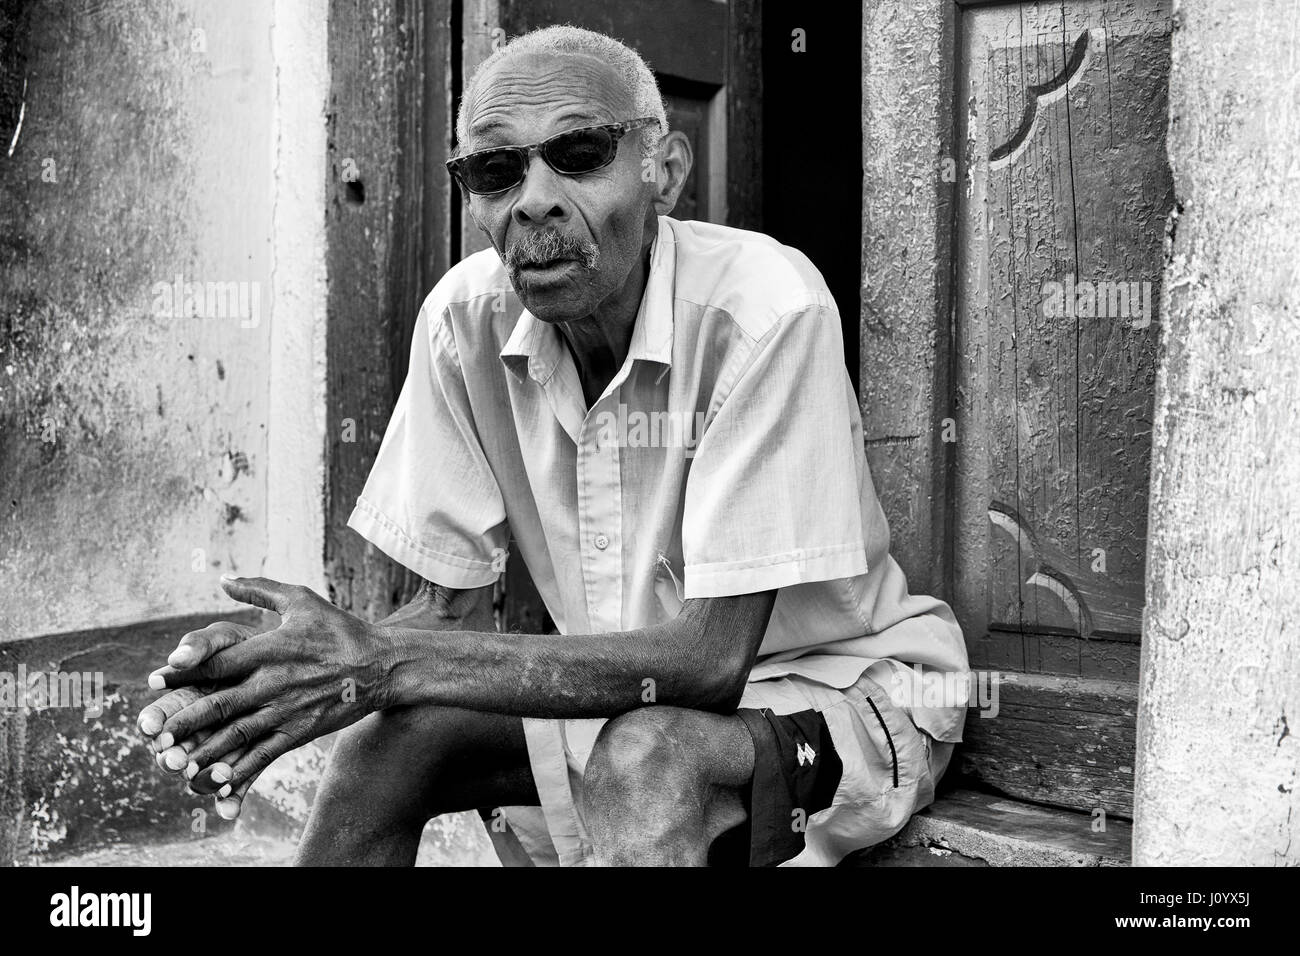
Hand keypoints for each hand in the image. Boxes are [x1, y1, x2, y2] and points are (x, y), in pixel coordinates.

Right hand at [137, 621, 264, 817]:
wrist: (299, 663)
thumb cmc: (253, 645)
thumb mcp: (227, 638)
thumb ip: (201, 645)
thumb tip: (176, 658)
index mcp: (185, 698)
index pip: (160, 715)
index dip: (153, 722)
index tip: (151, 727)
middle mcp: (199, 727)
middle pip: (177, 750)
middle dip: (173, 756)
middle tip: (174, 760)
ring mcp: (223, 746)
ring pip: (204, 771)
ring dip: (204, 779)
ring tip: (216, 777)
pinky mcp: (250, 759)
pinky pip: (239, 782)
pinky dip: (233, 797)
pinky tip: (231, 810)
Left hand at [143, 575, 389, 795]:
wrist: (382, 665)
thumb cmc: (339, 629)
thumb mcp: (302, 600)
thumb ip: (259, 590)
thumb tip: (223, 579)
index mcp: (271, 649)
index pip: (218, 662)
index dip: (183, 672)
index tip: (154, 682)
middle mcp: (274, 682)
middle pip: (219, 703)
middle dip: (182, 720)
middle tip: (151, 733)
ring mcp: (286, 710)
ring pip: (236, 735)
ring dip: (202, 751)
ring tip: (173, 763)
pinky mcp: (299, 732)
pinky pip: (263, 755)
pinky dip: (239, 771)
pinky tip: (216, 783)